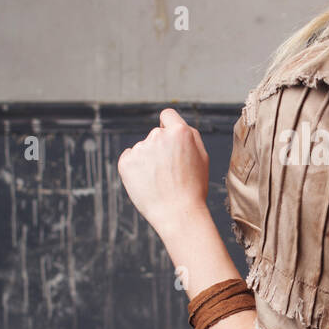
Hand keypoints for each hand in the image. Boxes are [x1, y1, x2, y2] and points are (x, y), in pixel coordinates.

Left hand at [117, 108, 209, 232]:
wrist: (178, 214)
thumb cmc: (193, 187)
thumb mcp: (202, 157)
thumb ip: (189, 136)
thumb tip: (175, 125)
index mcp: (180, 131)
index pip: (167, 115)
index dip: (168, 126)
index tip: (169, 140)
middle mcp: (158, 136)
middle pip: (156, 135)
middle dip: (160, 149)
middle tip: (170, 173)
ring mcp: (140, 148)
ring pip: (142, 149)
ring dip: (148, 160)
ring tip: (159, 182)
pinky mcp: (125, 162)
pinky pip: (129, 159)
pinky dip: (135, 169)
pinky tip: (146, 183)